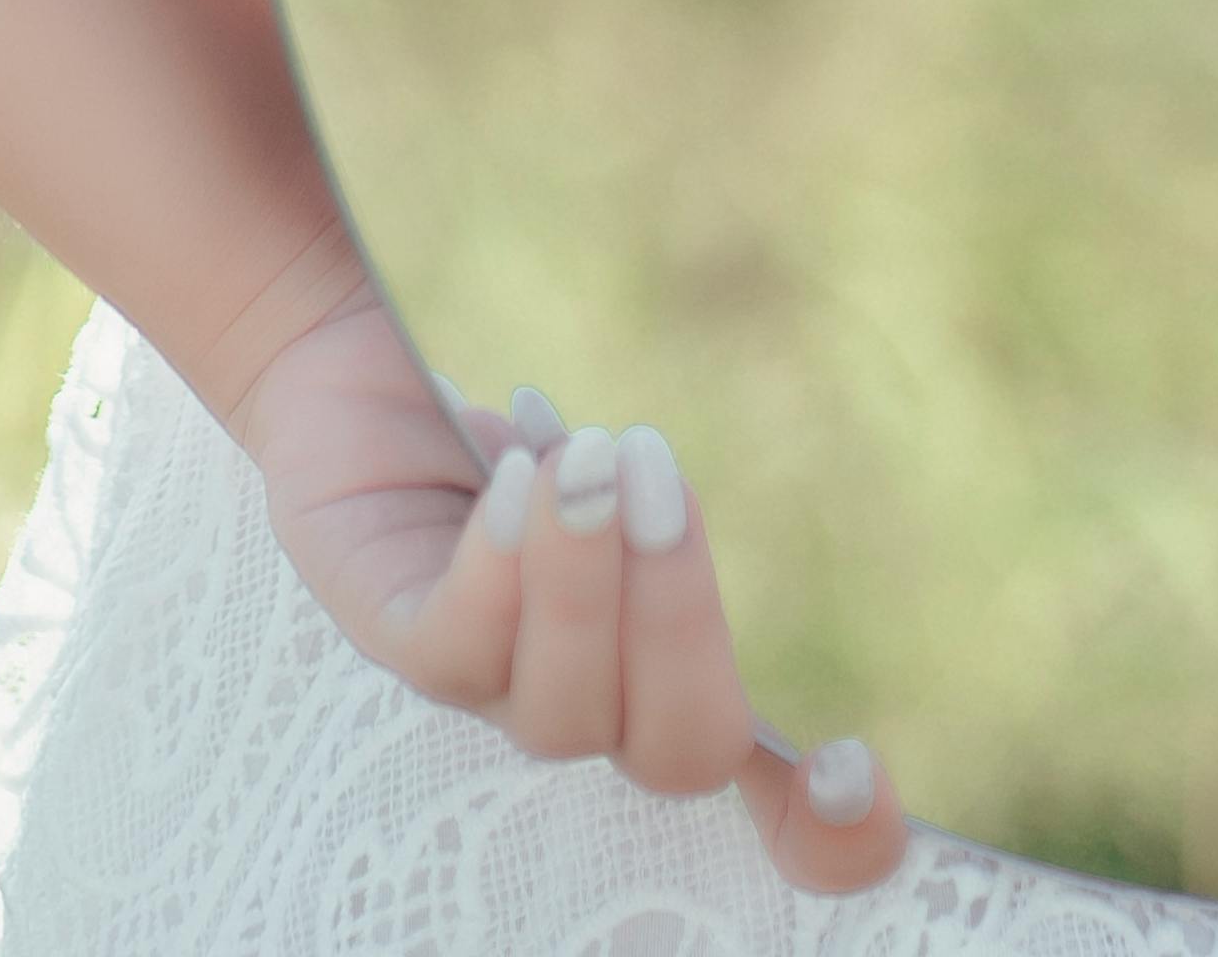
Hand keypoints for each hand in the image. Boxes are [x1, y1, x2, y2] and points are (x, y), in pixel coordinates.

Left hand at [225, 251, 915, 895]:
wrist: (364, 380)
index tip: (853, 768)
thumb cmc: (518, 441)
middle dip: (684, 624)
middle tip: (660, 479)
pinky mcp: (404, 646)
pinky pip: (458, 653)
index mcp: (665, 678)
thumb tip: (684, 507)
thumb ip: (669, 517)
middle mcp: (590, 710)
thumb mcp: (621, 478)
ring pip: (562, 713)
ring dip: (587, 578)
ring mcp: (494, 692)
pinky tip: (515, 477)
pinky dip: (500, 568)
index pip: (772, 812)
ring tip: (590, 455)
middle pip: (678, 754)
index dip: (830, 837)